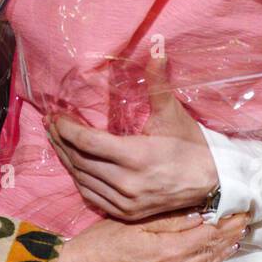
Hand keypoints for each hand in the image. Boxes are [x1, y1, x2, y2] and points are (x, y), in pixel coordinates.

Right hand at [43, 210, 247, 261]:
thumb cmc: (98, 245)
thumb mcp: (133, 222)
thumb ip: (169, 219)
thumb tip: (200, 212)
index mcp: (169, 253)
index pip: (211, 235)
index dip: (228, 222)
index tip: (242, 211)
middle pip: (211, 254)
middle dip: (230, 236)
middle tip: (244, 222)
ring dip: (220, 253)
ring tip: (232, 239)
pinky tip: (206, 258)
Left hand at [47, 56, 218, 220]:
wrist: (211, 183)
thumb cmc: (191, 145)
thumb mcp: (173, 113)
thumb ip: (158, 83)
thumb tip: (156, 48)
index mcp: (136, 157)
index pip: (88, 142)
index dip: (67, 128)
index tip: (56, 115)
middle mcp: (126, 183)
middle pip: (80, 160)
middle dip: (61, 140)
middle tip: (50, 123)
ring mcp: (125, 202)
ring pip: (82, 179)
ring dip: (66, 159)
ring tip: (56, 140)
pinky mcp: (125, 213)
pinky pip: (91, 196)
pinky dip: (78, 179)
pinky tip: (72, 164)